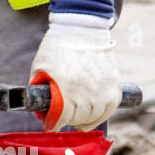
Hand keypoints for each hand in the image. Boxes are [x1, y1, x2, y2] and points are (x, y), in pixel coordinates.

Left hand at [29, 13, 120, 131]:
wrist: (82, 29)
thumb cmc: (56, 49)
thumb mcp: (39, 70)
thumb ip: (39, 91)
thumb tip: (43, 111)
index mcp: (66, 88)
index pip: (61, 118)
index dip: (54, 124)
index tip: (51, 125)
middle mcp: (86, 91)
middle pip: (78, 119)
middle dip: (68, 120)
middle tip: (63, 117)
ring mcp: (103, 88)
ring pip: (94, 117)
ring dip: (84, 120)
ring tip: (77, 117)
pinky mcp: (114, 84)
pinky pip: (109, 108)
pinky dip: (101, 115)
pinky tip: (92, 116)